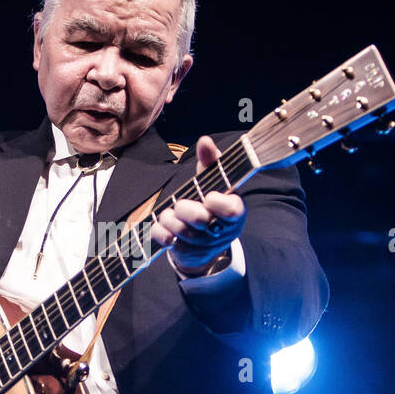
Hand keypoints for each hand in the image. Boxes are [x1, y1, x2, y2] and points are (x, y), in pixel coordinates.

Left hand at [149, 135, 245, 273]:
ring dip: (170, 218)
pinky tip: (160, 225)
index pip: (231, 210)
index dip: (217, 204)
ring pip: (182, 232)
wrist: (203, 239)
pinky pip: (167, 242)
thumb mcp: (213, 181)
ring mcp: (203, 245)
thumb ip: (211, 161)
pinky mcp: (185, 252)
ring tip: (170, 212)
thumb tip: (205, 141)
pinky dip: (159, 231)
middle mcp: (221, 231)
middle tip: (181, 204)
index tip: (208, 196)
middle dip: (186, 209)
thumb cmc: (210, 203)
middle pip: (201, 220)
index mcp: (234, 212)